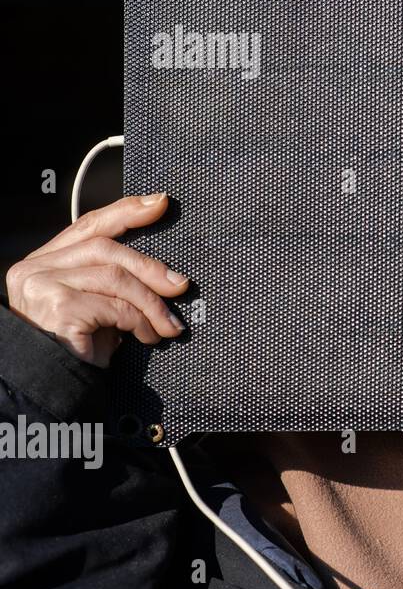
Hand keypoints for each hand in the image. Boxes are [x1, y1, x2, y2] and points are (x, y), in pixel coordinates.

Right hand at [4, 194, 188, 367]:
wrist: (45, 385)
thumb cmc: (74, 346)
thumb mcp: (95, 305)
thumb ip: (113, 281)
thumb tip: (166, 274)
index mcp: (45, 260)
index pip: (90, 224)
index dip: (127, 211)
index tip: (160, 203)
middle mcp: (36, 268)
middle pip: (108, 249)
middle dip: (151, 268)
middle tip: (181, 286)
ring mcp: (43, 286)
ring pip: (117, 278)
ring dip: (152, 303)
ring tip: (168, 324)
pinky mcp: (59, 309)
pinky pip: (117, 307)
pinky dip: (141, 321)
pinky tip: (148, 336)